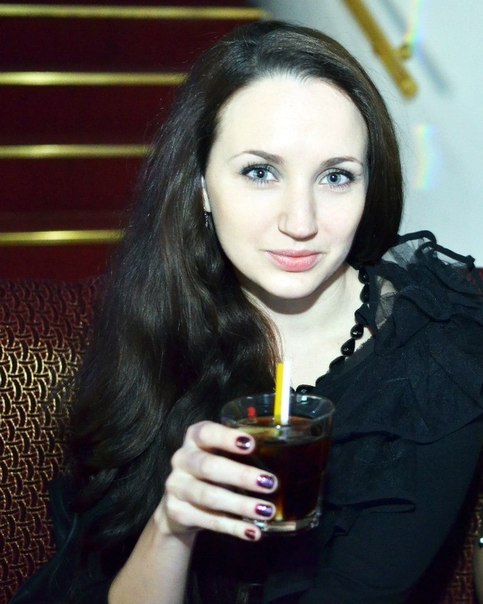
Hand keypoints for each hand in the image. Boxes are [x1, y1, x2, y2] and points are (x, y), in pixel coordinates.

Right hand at [156, 420, 277, 541]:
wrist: (178, 505)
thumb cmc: (210, 472)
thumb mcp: (219, 455)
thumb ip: (240, 453)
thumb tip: (284, 457)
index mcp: (194, 439)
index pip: (206, 432)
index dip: (227, 437)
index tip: (251, 444)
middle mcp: (181, 459)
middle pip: (208, 466)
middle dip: (241, 475)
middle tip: (270, 483)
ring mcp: (176, 487)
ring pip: (208, 496)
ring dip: (240, 504)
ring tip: (266, 510)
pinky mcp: (177, 513)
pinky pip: (208, 521)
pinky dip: (233, 527)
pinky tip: (253, 532)